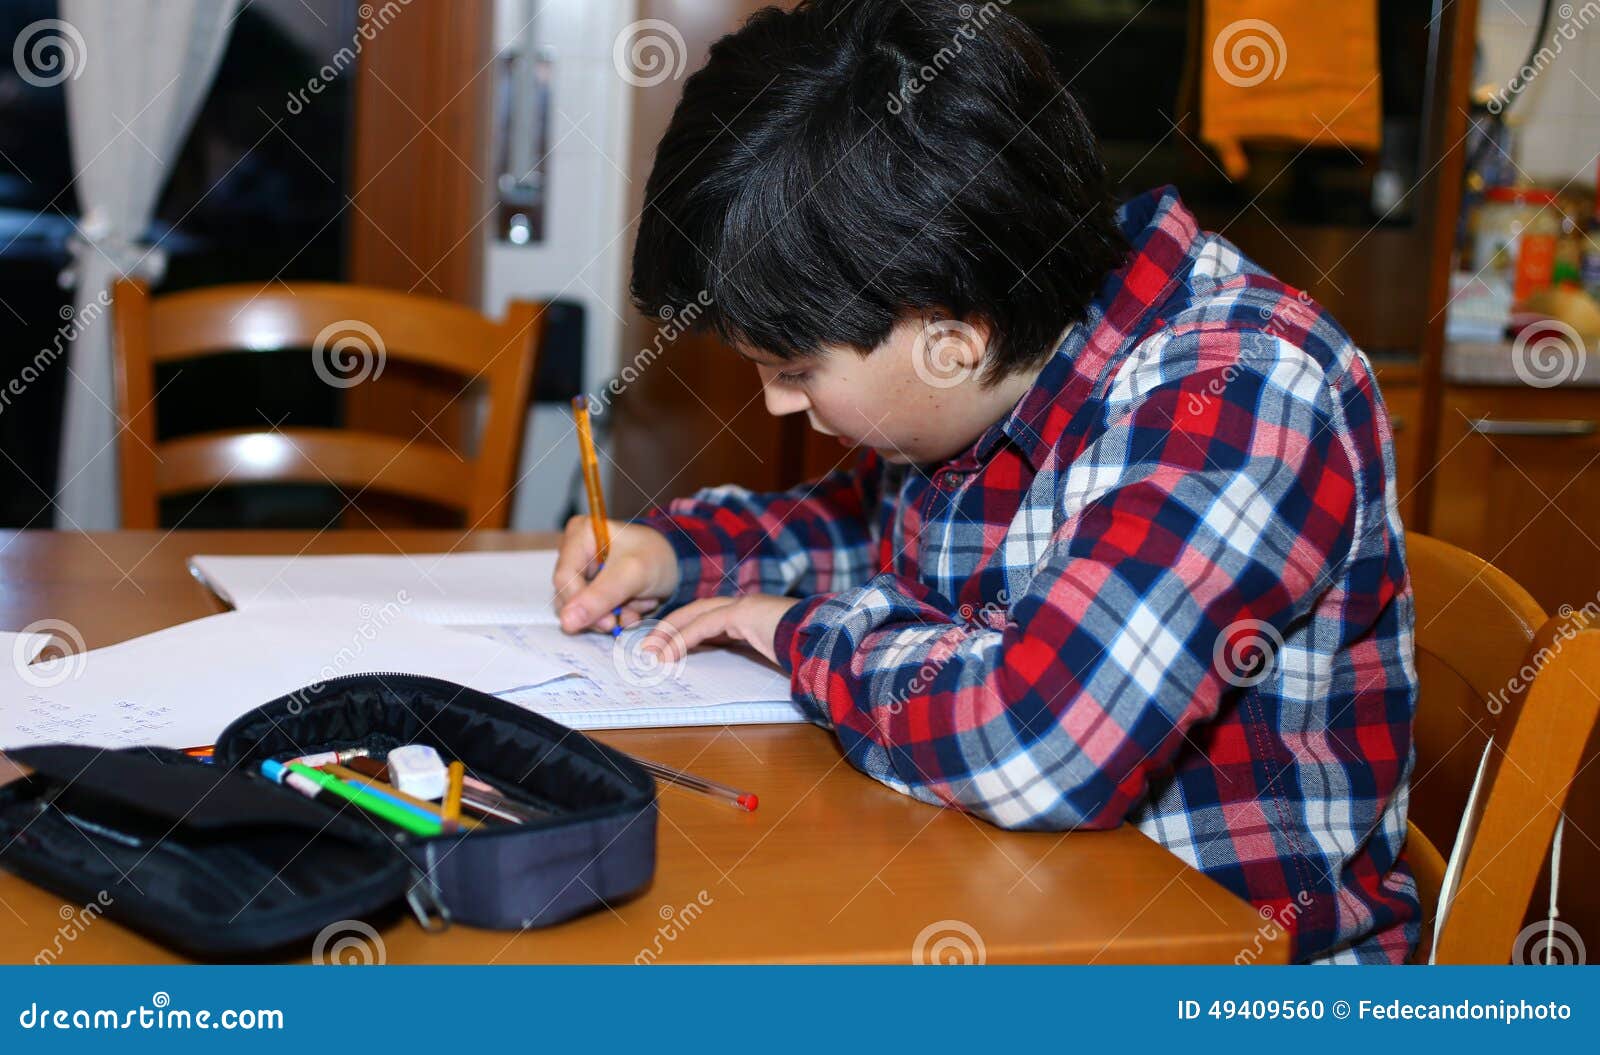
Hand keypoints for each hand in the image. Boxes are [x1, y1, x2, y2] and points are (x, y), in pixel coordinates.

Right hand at [552, 517, 679, 632]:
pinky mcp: (593, 587)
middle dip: (601, 612)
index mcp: (579, 535)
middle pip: (570, 596)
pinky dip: (617, 615)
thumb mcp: (631, 575)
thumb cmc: (657, 557)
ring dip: (612, 615)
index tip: (607, 624)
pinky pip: (595, 612)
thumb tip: (566, 622)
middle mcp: (576, 551)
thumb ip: (599, 597)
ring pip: (582, 609)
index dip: (580, 606)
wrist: (679, 564)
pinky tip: (635, 606)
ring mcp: (584, 571)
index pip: (564, 579)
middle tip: (624, 617)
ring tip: (637, 604)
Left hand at [641, 593, 801, 666]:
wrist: (826, 643)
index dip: (685, 632)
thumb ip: (754, 661)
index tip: (667, 649)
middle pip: (696, 612)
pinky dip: (683, 639)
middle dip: (669, 628)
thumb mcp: (772, 660)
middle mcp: (744, 607)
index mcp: (751, 617)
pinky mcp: (742, 613)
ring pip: (695, 615)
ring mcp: (743, 606)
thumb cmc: (807, 654)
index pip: (709, 620)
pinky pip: (704, 625)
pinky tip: (669, 653)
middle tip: (648, 648)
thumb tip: (734, 681)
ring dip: (669, 633)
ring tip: (651, 652)